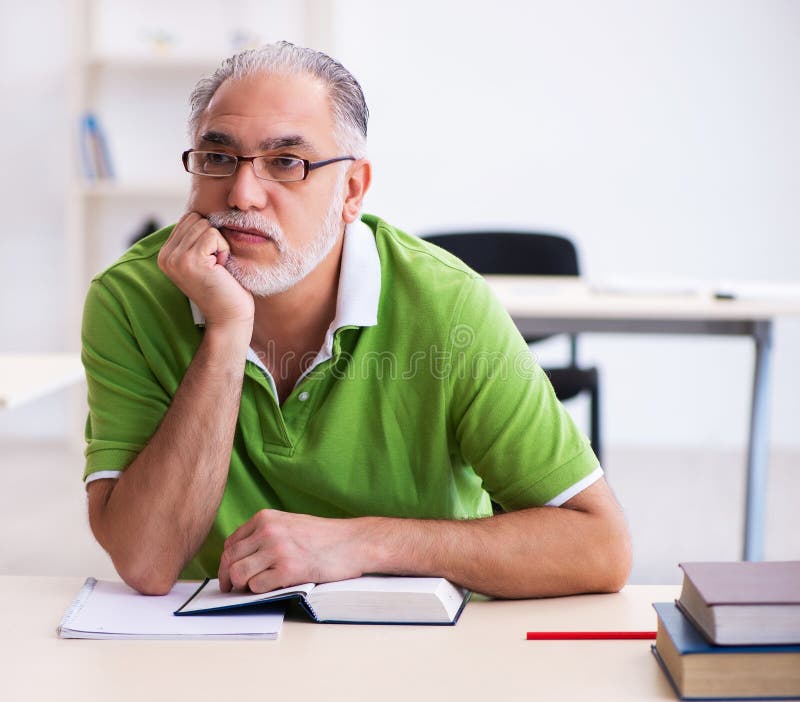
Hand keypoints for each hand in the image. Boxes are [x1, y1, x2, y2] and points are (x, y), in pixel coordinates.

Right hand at [158, 212, 253, 328]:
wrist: (229, 317)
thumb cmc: (224, 286)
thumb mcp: (204, 258)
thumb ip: (195, 237)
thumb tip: (201, 211)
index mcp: (165, 254)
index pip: (189, 218)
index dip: (208, 236)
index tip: (210, 261)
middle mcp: (165, 256)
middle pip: (197, 218)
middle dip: (214, 238)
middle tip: (215, 266)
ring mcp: (175, 258)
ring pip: (206, 225)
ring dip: (220, 245)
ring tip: (217, 269)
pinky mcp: (190, 261)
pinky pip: (213, 235)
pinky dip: (224, 250)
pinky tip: (221, 269)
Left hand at [218, 509, 367, 592]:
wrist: (352, 542)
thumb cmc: (322, 537)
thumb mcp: (288, 524)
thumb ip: (264, 534)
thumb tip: (237, 558)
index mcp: (265, 518)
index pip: (230, 544)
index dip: (226, 563)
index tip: (230, 574)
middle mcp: (268, 531)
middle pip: (230, 560)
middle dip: (229, 578)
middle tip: (235, 588)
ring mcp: (277, 550)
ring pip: (239, 574)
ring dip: (244, 586)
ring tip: (256, 587)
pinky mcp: (288, 570)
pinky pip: (257, 587)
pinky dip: (261, 591)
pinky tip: (274, 586)